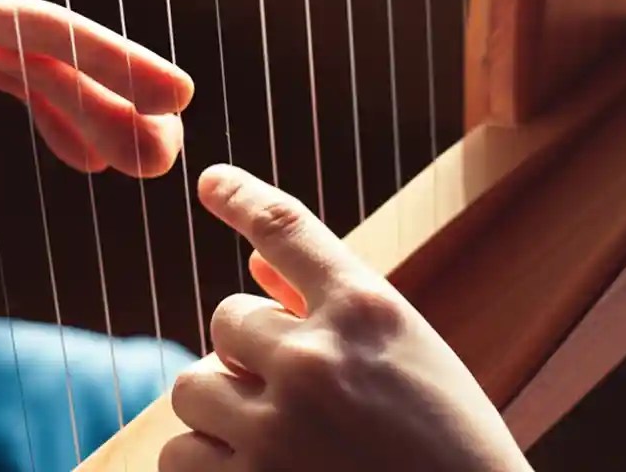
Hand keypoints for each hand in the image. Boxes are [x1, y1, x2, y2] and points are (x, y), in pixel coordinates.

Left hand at [0, 0, 190, 177]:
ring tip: (145, 166)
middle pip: (54, 58)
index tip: (175, 93)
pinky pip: (12, 88)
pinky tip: (86, 159)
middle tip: (169, 155)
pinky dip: (50, 122)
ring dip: (95, 120)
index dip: (109, 61)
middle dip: (116, 103)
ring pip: (42, 79)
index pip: (40, 30)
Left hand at [162, 165, 532, 471]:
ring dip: (221, 410)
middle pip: (225, 320)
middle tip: (300, 395)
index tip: (212, 181)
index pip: (288, 227)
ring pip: (191, 387)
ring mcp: (279, 429)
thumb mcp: (408, 356)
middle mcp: (317, 359)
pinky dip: (206, 465)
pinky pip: (179, 456)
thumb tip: (251, 264)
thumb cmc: (446, 445)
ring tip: (276, 440)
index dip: (243, 197)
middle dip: (251, 354)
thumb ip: (331, 308)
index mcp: (368, 311)